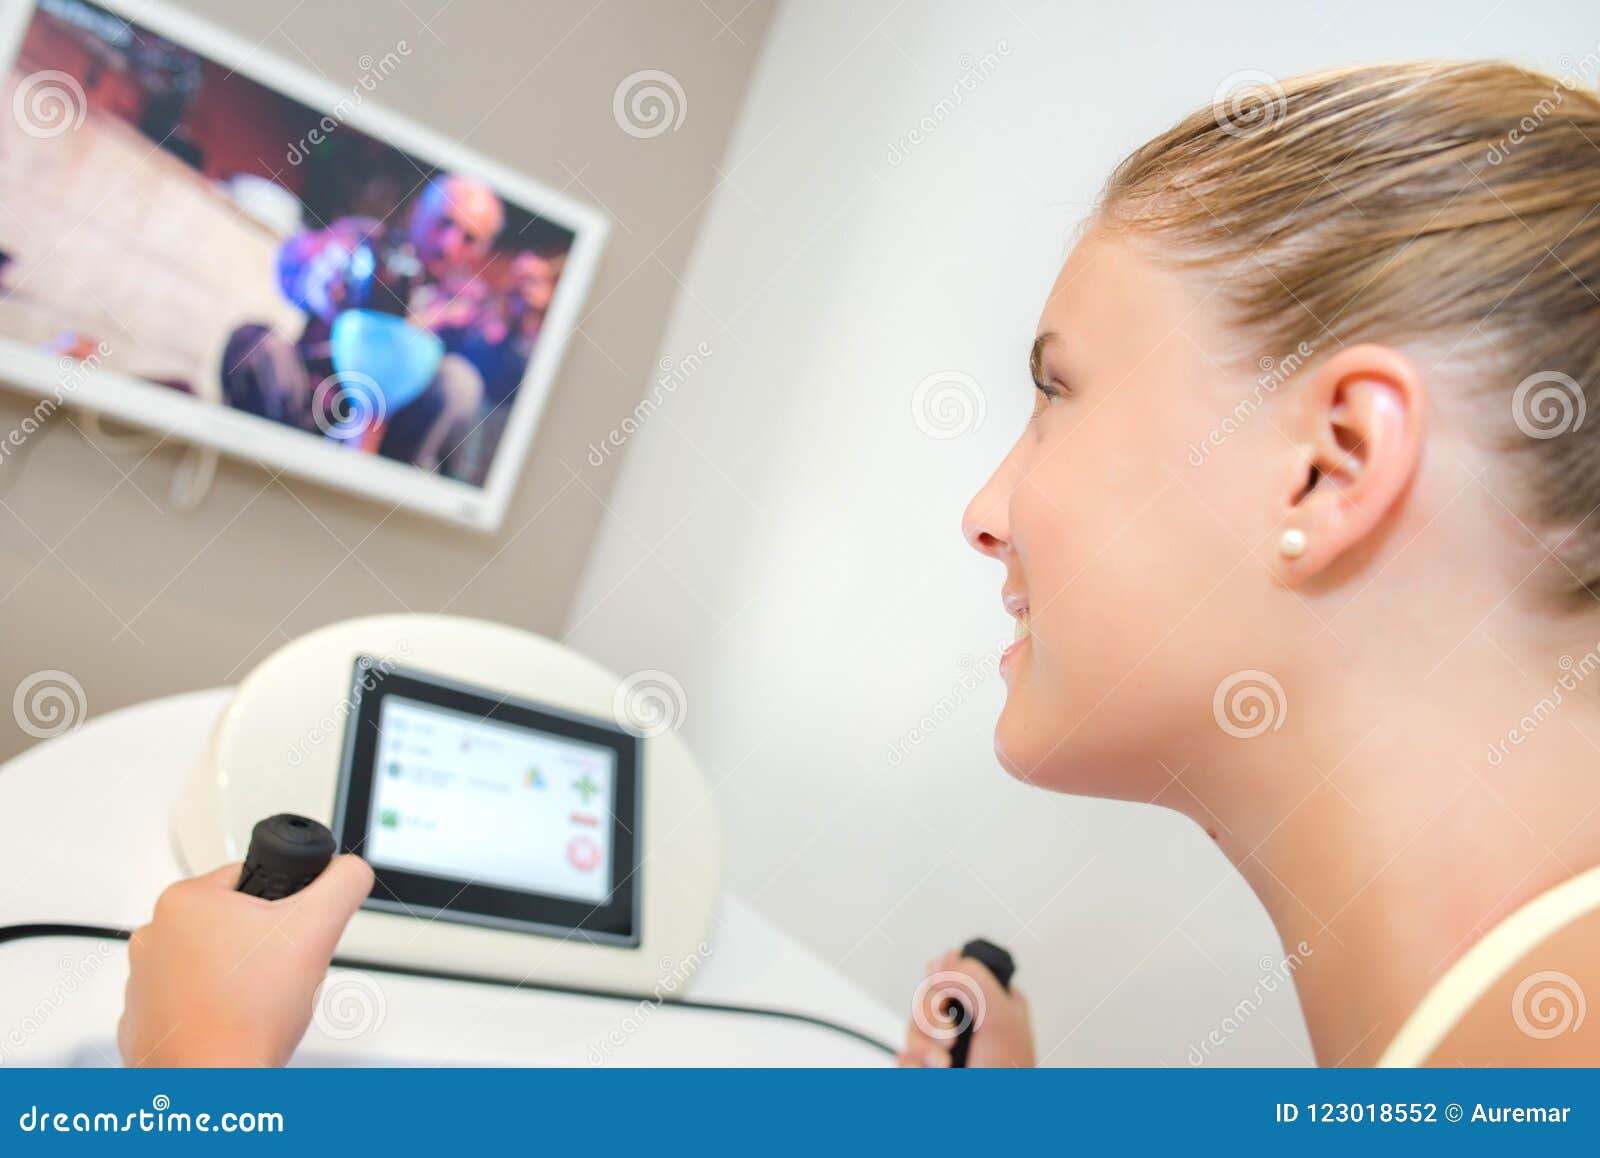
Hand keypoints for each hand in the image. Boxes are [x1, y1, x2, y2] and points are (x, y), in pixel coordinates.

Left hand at [118, 855, 372, 1066]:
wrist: (211, 1087)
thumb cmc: (246, 1017)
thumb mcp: (315, 929)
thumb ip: (342, 883)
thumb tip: (347, 868)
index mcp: (185, 901)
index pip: (251, 881)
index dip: (283, 909)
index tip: (287, 940)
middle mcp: (153, 935)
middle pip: (232, 922)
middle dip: (260, 946)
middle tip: (274, 976)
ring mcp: (142, 979)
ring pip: (211, 960)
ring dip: (235, 977)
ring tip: (253, 1004)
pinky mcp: (142, 1017)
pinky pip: (188, 999)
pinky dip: (212, 1008)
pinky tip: (231, 1022)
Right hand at [897, 947, 1034, 1067]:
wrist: (992, 1128)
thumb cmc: (1008, 1078)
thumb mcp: (1000, 1017)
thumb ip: (973, 979)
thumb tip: (944, 959)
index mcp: (993, 1001)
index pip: (956, 969)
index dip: (943, 972)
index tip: (941, 978)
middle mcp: (969, 1020)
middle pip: (927, 995)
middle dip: (933, 1016)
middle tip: (951, 1037)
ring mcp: (947, 1045)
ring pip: (912, 1024)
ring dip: (924, 1045)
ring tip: (945, 1065)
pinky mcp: (928, 1068)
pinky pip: (904, 1054)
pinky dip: (915, 1065)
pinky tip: (934, 1074)